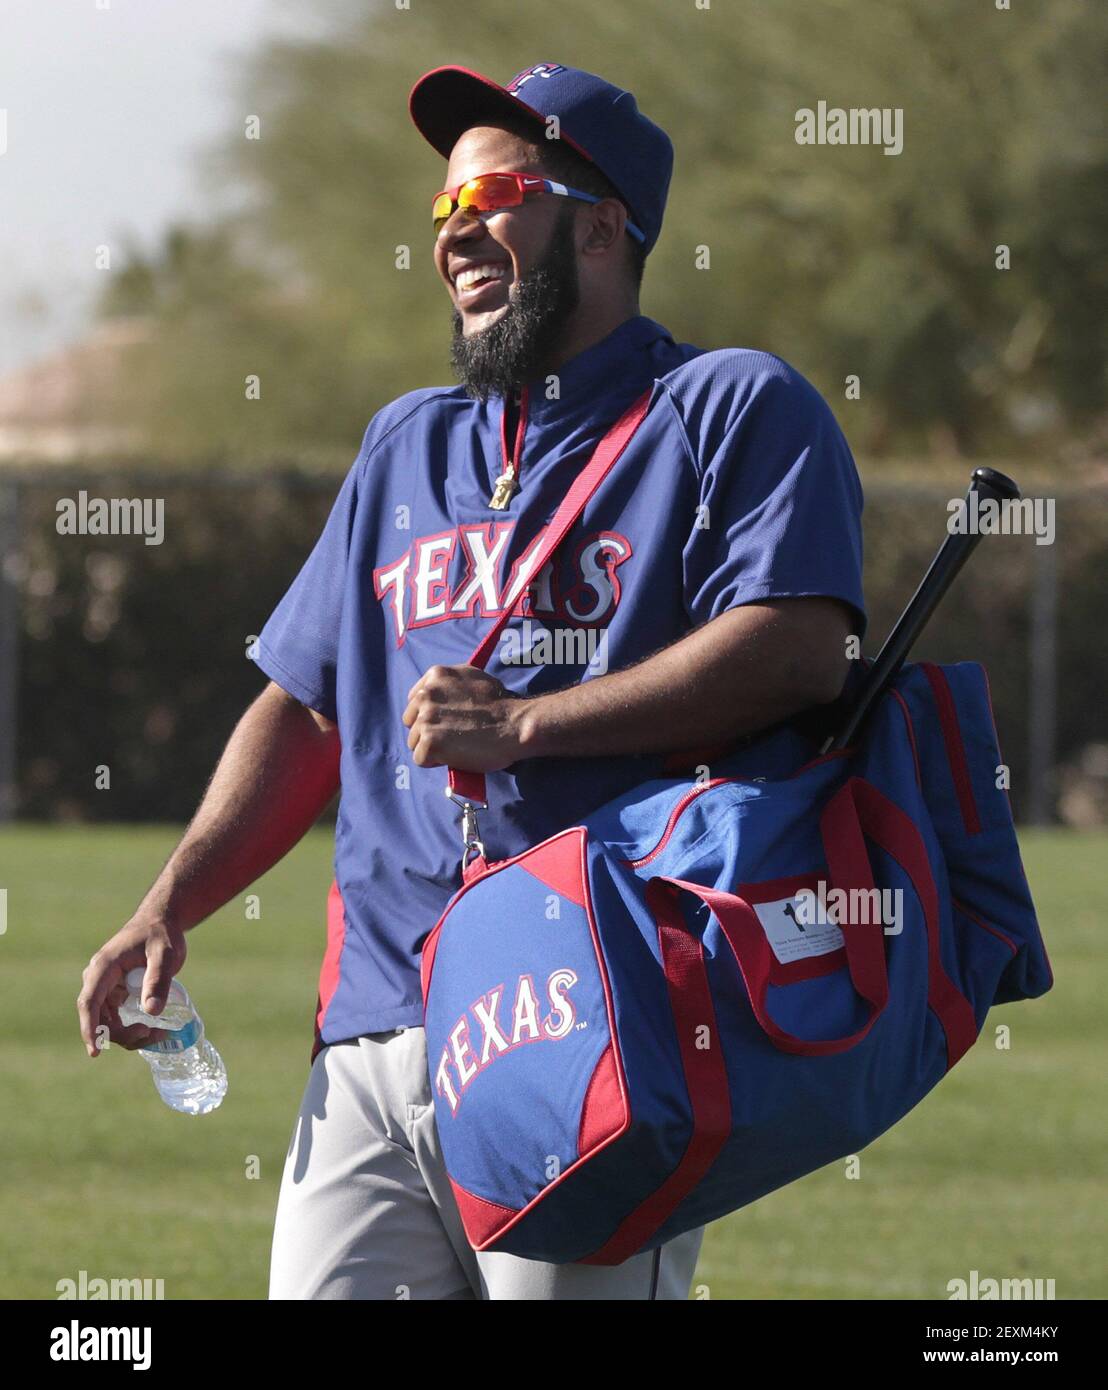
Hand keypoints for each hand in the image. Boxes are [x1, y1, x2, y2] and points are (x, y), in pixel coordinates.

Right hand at [77, 916, 186, 1057]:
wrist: (161, 923)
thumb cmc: (162, 934)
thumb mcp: (165, 954)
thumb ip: (158, 979)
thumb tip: (151, 1012)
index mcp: (103, 967)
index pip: (89, 1002)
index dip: (90, 1028)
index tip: (95, 1051)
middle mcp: (98, 979)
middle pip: (99, 1017)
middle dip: (122, 1034)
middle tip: (154, 1033)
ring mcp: (105, 987)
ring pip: (108, 1022)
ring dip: (129, 1034)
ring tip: (160, 1033)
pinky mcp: (114, 993)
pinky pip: (117, 1017)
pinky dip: (132, 1028)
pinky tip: (154, 1030)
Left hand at [402, 664, 528, 770]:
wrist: (515, 724)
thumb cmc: (501, 705)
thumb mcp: (473, 678)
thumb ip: (450, 685)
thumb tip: (441, 699)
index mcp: (435, 675)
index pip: (414, 700)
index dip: (428, 714)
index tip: (443, 721)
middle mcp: (426, 694)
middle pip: (410, 721)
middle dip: (427, 731)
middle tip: (451, 737)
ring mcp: (426, 718)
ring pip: (414, 741)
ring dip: (431, 748)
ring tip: (455, 746)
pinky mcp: (430, 741)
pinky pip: (421, 758)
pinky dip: (435, 762)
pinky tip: (454, 755)